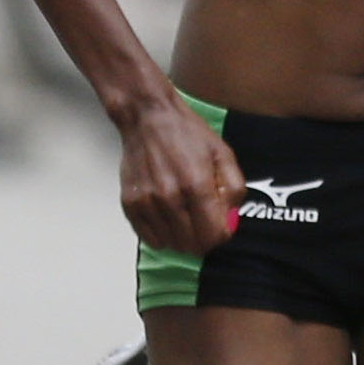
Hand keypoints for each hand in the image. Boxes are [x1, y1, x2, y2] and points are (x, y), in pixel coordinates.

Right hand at [118, 95, 243, 256]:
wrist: (148, 119)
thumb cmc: (187, 134)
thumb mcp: (223, 155)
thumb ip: (233, 190)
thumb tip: (230, 221)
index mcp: (197, 186)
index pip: (214, 236)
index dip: (222, 235)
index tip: (221, 225)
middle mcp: (170, 198)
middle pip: (193, 245)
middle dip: (204, 239)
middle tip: (204, 222)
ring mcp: (147, 203)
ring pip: (172, 244)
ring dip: (182, 237)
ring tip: (184, 216)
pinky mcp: (130, 204)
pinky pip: (149, 238)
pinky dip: (161, 234)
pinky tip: (167, 218)